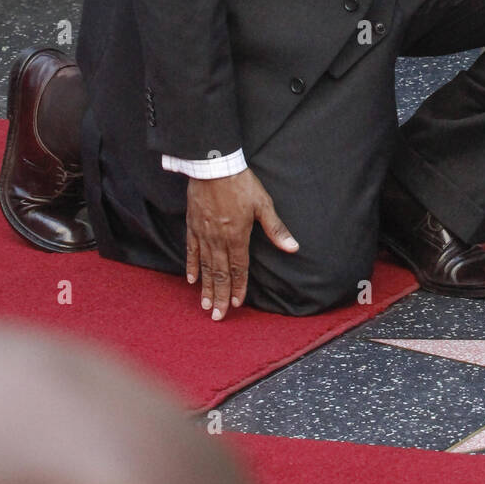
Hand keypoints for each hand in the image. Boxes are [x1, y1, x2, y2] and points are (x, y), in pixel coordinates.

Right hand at [185, 167, 298, 320]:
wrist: (214, 166)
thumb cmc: (241, 184)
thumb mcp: (263, 205)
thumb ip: (276, 229)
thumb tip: (293, 247)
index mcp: (238, 236)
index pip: (239, 268)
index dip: (238, 287)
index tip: (236, 304)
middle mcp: (219, 239)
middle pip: (220, 273)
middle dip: (219, 296)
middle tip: (217, 317)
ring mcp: (204, 234)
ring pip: (205, 266)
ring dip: (206, 287)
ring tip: (204, 305)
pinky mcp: (192, 225)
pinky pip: (191, 250)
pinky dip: (191, 266)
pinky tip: (191, 280)